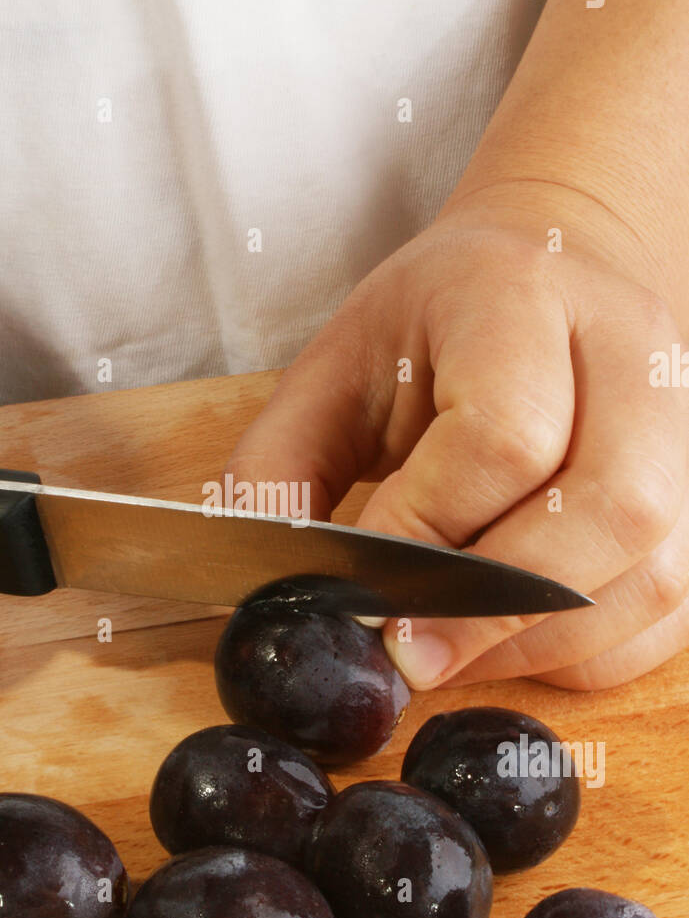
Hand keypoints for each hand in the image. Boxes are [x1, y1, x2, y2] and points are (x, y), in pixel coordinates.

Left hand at [225, 192, 688, 690]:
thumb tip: (269, 594)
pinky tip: (510, 637)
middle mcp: (632, 357)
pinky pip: (665, 614)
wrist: (556, 264)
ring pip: (650, 576)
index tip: (364, 587)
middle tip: (409, 653)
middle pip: (612, 507)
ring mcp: (687, 428)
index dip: (429, 529)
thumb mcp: (335, 365)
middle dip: (497, 608)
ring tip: (449, 648)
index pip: (505, 434)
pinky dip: (583, 650)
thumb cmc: (435, 325)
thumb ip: (281, 467)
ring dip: (537, 641)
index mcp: (521, 297)